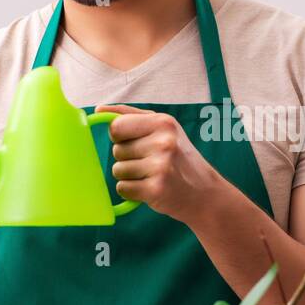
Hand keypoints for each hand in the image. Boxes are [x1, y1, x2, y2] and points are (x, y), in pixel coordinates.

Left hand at [96, 104, 221, 222]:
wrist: (205, 193)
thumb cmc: (180, 159)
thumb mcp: (164, 129)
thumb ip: (131, 116)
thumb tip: (99, 110)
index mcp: (163, 122)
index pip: (117, 126)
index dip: (119, 137)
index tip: (133, 142)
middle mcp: (164, 142)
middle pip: (117, 150)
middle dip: (128, 158)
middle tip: (151, 163)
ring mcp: (161, 166)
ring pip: (118, 170)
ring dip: (130, 176)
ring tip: (152, 176)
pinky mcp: (156, 189)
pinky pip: (123, 188)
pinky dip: (132, 192)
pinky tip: (151, 188)